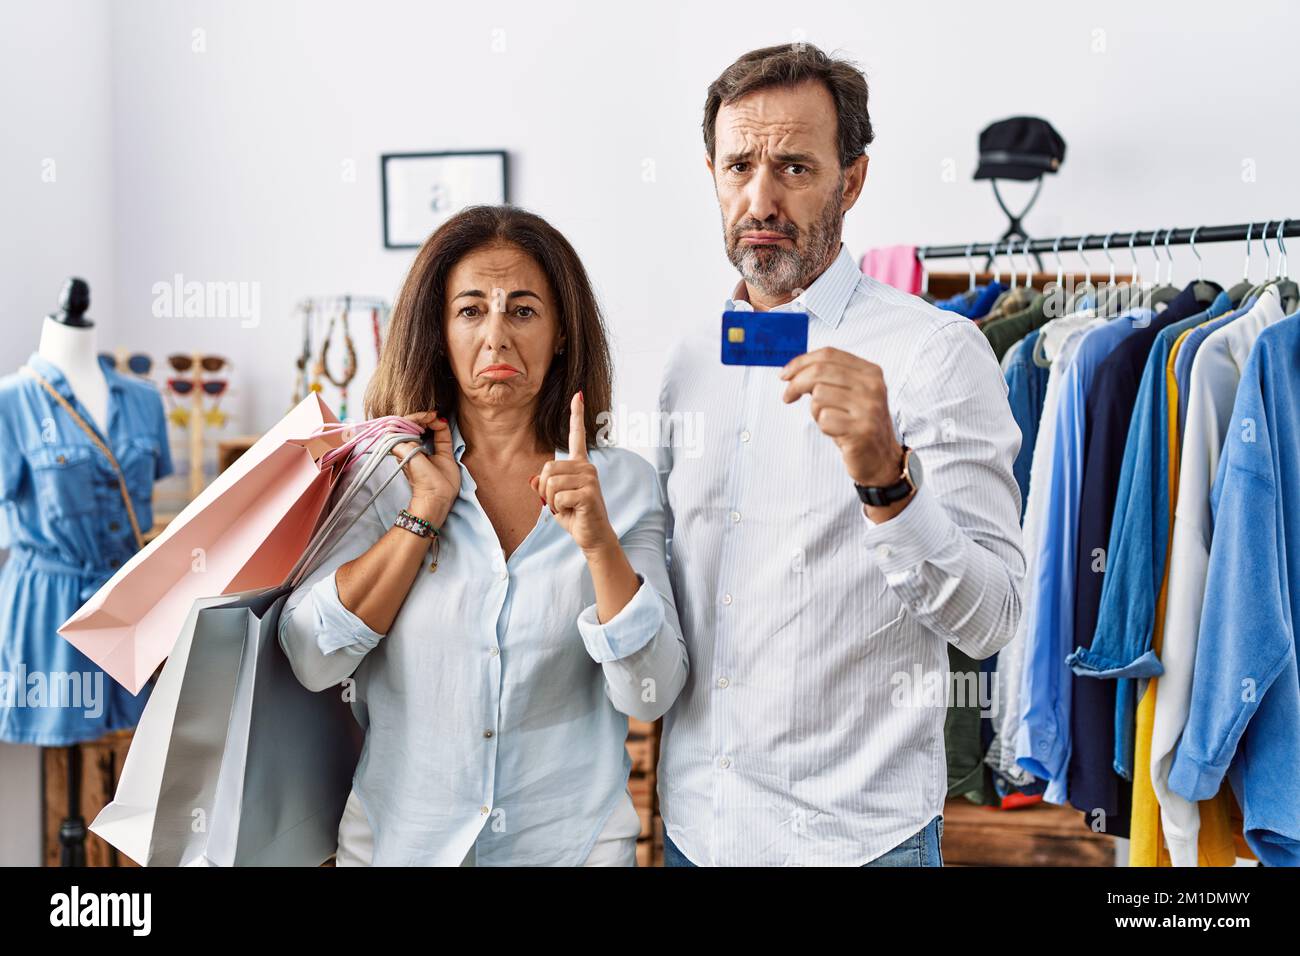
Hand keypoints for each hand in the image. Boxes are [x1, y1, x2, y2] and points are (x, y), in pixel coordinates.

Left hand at [390, 412, 457, 526]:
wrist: (437, 496)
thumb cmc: (421, 479)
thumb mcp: (407, 457)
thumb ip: (401, 441)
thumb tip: (397, 427)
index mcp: (405, 446)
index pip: (406, 424)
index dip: (415, 417)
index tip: (426, 415)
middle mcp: (415, 445)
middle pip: (417, 423)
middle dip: (423, 416)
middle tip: (433, 415)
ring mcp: (429, 447)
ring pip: (428, 426)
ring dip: (432, 419)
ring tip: (437, 418)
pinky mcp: (443, 451)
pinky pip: (441, 433)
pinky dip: (440, 425)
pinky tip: (441, 422)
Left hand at [531, 392, 616, 554]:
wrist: (593, 536)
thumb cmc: (576, 516)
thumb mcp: (554, 500)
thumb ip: (544, 487)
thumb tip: (534, 479)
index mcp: (580, 465)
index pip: (577, 435)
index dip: (576, 414)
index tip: (578, 395)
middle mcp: (587, 467)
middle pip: (548, 468)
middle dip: (545, 491)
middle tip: (559, 503)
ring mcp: (590, 479)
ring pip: (551, 483)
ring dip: (551, 501)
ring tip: (566, 508)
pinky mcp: (589, 493)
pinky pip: (558, 497)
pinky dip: (558, 509)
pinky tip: (573, 512)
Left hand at [779, 347, 904, 486]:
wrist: (881, 459)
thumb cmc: (858, 425)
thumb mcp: (850, 394)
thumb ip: (829, 378)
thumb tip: (793, 371)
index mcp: (871, 372)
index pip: (829, 354)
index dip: (801, 362)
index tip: (785, 375)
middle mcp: (873, 387)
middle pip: (820, 372)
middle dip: (796, 384)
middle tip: (788, 397)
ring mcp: (869, 408)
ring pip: (819, 396)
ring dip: (815, 411)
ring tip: (830, 420)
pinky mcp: (861, 430)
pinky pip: (824, 419)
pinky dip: (823, 426)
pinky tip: (837, 432)